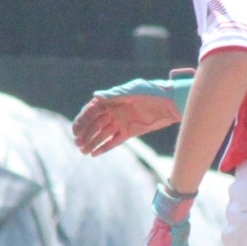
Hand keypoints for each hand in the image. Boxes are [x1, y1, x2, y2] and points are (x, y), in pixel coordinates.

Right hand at [72, 77, 189, 155]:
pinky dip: (105, 147)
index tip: (75, 130)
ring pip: (103, 134)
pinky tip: (94, 154)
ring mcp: (121, 122)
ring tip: (83, 151)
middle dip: (85, 134)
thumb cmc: (152, 92)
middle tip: (77, 143)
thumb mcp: (134, 91)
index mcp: (112, 99)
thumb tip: (95, 96)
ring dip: (92, 142)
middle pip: (95, 124)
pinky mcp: (129, 132)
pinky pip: (114, 141)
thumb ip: (115, 94)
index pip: (92, 111)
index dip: (82, 120)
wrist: (171, 104)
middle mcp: (114, 111)